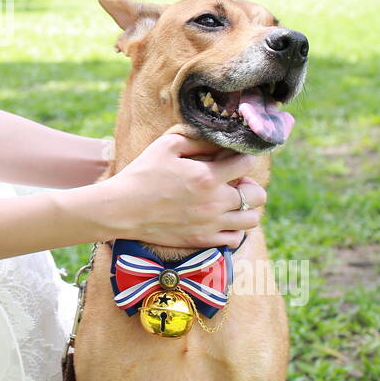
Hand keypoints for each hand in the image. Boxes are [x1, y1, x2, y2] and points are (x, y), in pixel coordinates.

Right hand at [94, 133, 267, 247]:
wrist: (122, 209)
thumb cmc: (142, 174)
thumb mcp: (167, 145)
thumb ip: (197, 140)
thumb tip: (219, 140)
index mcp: (207, 176)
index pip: (247, 164)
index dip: (242, 157)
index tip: (231, 158)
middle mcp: (215, 203)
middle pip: (258, 194)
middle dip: (249, 184)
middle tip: (232, 181)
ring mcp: (210, 224)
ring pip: (252, 219)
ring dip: (246, 207)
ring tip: (229, 201)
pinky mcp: (203, 240)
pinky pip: (236, 239)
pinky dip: (235, 229)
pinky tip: (221, 219)